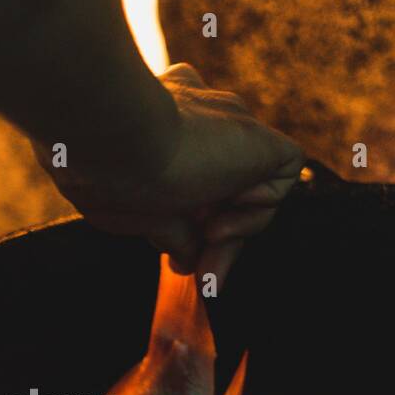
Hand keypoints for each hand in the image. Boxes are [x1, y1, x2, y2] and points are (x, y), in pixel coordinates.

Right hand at [42, 64, 304, 285]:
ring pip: (248, 187)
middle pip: (220, 190)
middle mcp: (197, 117)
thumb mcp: (137, 213)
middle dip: (212, 240)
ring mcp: (229, 123)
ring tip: (208, 241)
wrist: (119, 142)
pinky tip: (225, 207)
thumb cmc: (113, 178)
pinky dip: (259, 206)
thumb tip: (186, 262)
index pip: (190, 182)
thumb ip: (170, 233)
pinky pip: (281, 176)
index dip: (189, 228)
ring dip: (233, 230)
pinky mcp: (260, 137)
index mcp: (161, 125)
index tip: (181, 266)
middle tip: (204, 276)